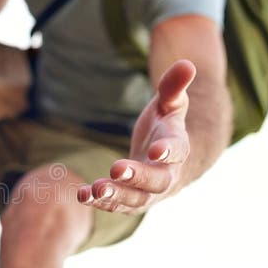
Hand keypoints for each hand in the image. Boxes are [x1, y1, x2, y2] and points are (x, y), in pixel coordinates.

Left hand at [77, 59, 195, 214]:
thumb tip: (186, 63)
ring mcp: (149, 191)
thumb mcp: (170, 103)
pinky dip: (99, 202)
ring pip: (135, 199)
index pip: (177, 151)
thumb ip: (174, 86)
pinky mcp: (130, 199)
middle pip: (156, 181)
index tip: (156, 150)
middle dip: (136, 177)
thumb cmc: (166, 124)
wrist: (167, 158)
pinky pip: (116, 204)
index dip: (168, 150)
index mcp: (178, 148)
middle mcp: (167, 175)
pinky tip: (81, 194)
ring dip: (115, 195)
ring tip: (94, 189)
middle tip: (116, 169)